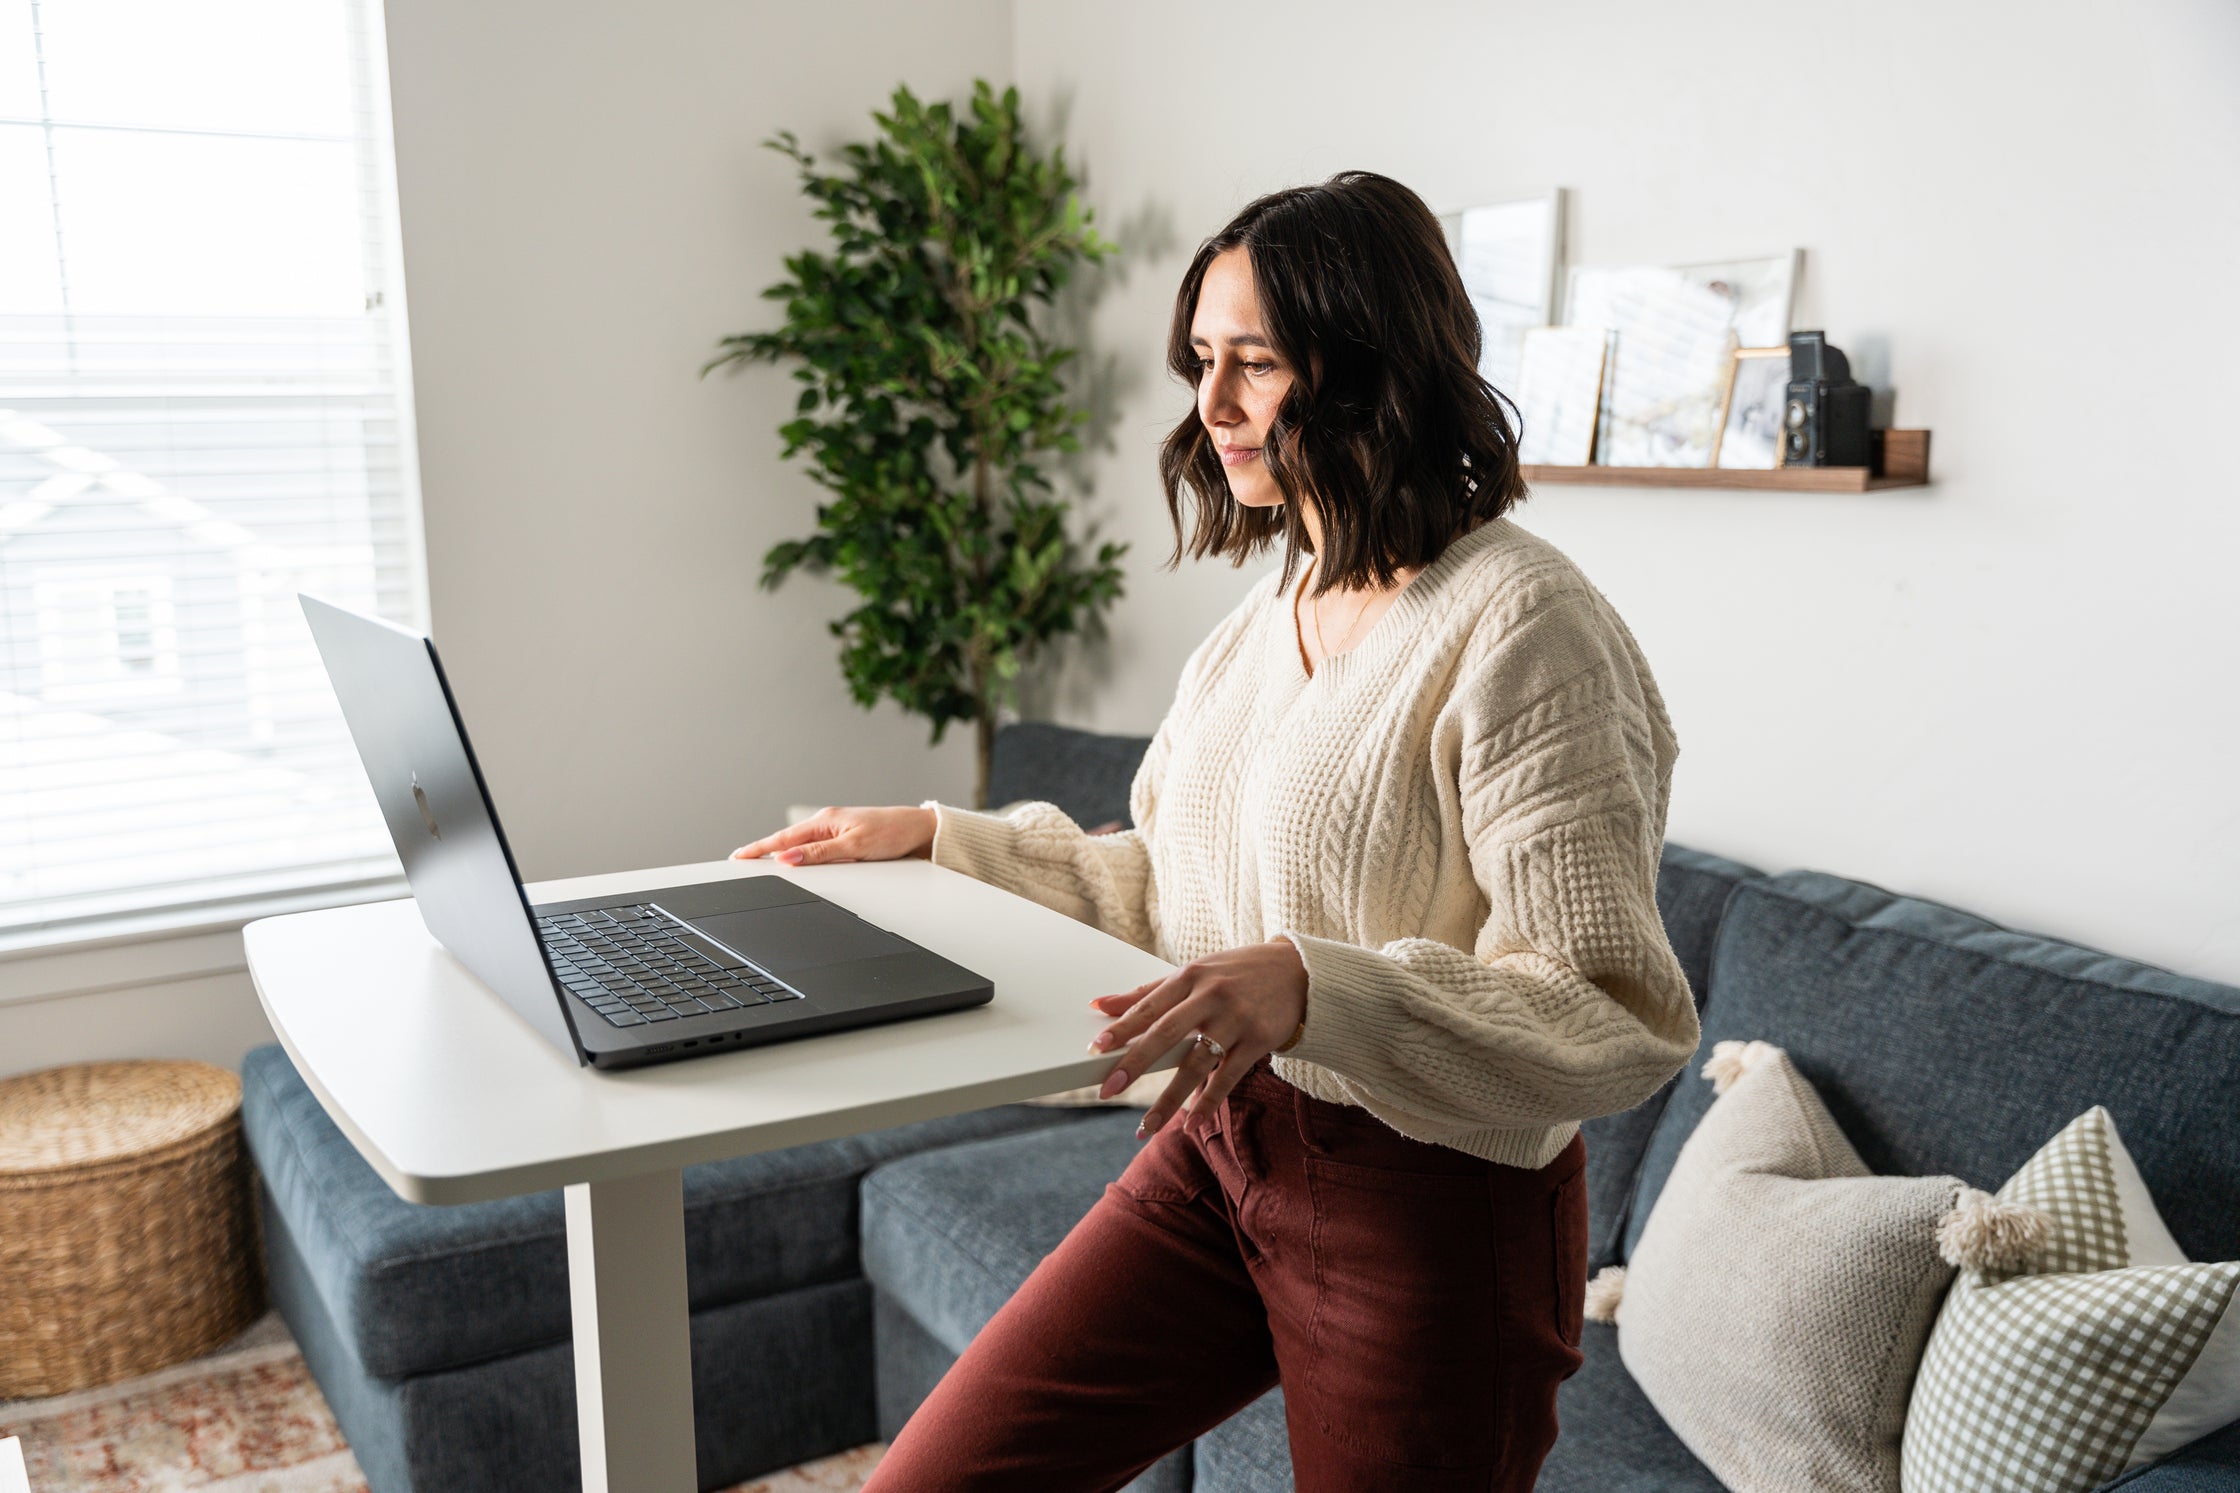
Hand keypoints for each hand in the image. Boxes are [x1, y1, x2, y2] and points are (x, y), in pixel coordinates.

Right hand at [731, 806, 935, 865]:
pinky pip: (813, 845)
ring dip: (779, 850)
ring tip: (758, 860)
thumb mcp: (854, 847)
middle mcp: (827, 823)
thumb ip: (819, 854)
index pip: (783, 839)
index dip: (759, 849)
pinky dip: (797, 851)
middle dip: (763, 849)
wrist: (918, 830)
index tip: (738, 857)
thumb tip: (788, 857)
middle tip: (739, 860)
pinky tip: (793, 857)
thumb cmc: (892, 834)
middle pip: (787, 840)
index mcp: (825, 821)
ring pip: (799, 842)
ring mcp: (835, 830)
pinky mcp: (845, 837)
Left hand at [1087, 939, 1307, 1139]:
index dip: (1122, 1027)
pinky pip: (1228, 1077)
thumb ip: (1147, 992)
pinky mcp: (1258, 1040)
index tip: (1096, 1048)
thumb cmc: (1236, 973)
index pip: (1149, 1005)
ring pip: (1196, 1064)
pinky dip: (1208, 1102)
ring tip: (1146, 1127)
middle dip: (1135, 1063)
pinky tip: (1192, 1124)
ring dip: (1169, 1099)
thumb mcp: (1194, 973)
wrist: (1299, 972)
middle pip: (1167, 1033)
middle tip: (1109, 1088)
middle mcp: (1211, 996)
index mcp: (1190, 977)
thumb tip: (1099, 1006)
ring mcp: (1236, 1019)